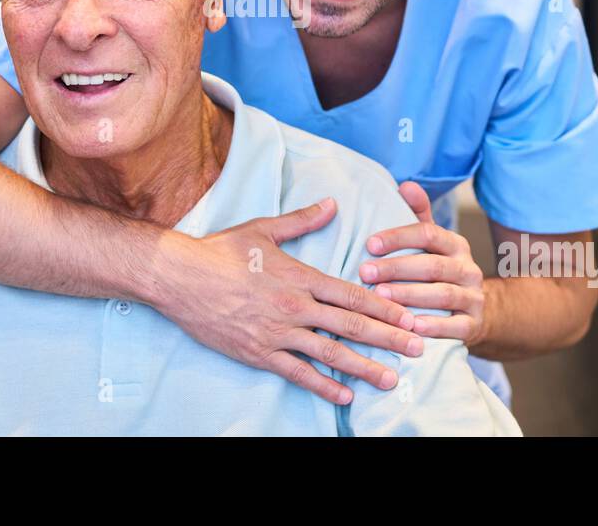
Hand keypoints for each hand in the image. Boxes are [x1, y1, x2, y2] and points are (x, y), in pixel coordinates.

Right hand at [153, 198, 424, 404]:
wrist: (180, 277)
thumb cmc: (220, 251)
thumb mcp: (264, 229)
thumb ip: (303, 221)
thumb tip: (332, 203)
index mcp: (300, 276)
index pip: (352, 295)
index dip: (384, 307)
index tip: (410, 316)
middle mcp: (295, 306)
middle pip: (350, 326)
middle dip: (388, 338)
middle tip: (418, 349)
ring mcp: (278, 332)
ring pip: (330, 353)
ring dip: (364, 367)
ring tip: (391, 379)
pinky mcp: (259, 352)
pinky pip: (297, 372)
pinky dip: (323, 385)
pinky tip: (344, 395)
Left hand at [359, 181, 486, 346]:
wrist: (477, 311)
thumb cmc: (440, 271)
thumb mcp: (432, 243)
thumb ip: (419, 215)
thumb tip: (406, 185)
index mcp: (455, 244)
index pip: (427, 233)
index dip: (398, 237)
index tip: (369, 244)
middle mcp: (468, 268)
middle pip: (432, 265)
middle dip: (396, 269)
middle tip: (365, 273)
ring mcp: (474, 297)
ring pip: (442, 295)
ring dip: (410, 296)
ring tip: (381, 298)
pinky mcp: (474, 324)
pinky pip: (455, 326)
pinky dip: (433, 327)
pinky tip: (410, 328)